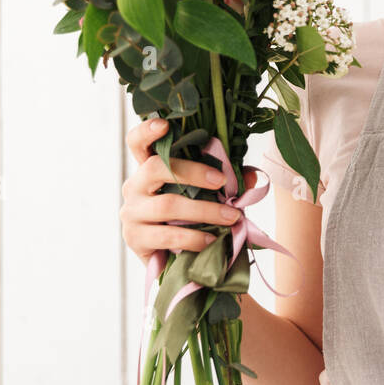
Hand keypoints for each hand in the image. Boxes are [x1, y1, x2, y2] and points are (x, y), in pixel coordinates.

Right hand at [119, 118, 255, 266]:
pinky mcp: (135, 239)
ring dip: (204, 210)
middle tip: (222, 181)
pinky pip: (166, 235)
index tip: (165, 124)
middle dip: (193, 172)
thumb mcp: (208, 194)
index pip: (137, 143)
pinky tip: (211, 240)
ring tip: (231, 217)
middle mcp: (134, 186)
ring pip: (167, 205)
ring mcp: (131, 213)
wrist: (177, 260)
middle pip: (155, 168)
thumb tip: (251, 177)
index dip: (146, 131)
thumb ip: (227, 180)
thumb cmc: (192, 217)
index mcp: (149, 168)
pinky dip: (194, 237)